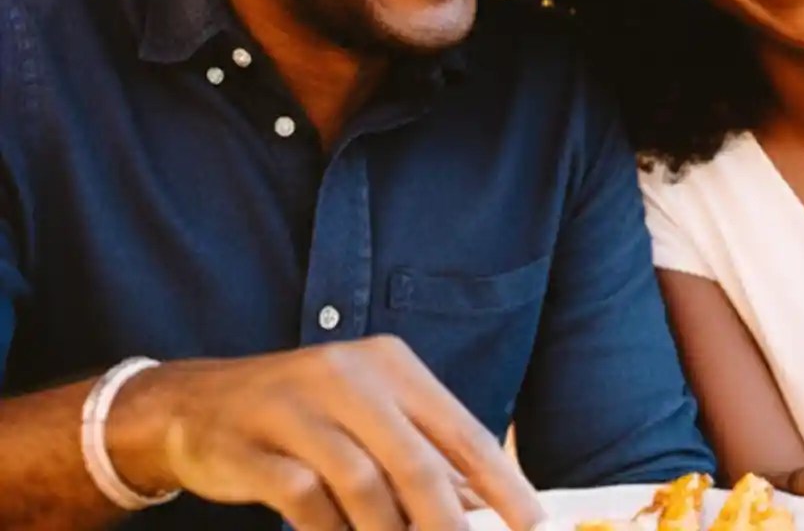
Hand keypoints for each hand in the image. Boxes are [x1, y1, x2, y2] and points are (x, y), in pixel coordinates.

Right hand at [111, 335, 543, 530]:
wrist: (193, 404)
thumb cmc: (303, 417)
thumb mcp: (369, 417)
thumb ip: (422, 454)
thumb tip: (484, 506)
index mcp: (391, 364)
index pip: (462, 432)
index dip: (503, 487)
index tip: (535, 527)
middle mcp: (348, 375)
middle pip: (417, 463)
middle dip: (447, 525)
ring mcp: (295, 406)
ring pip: (363, 485)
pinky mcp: (250, 443)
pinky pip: (303, 499)